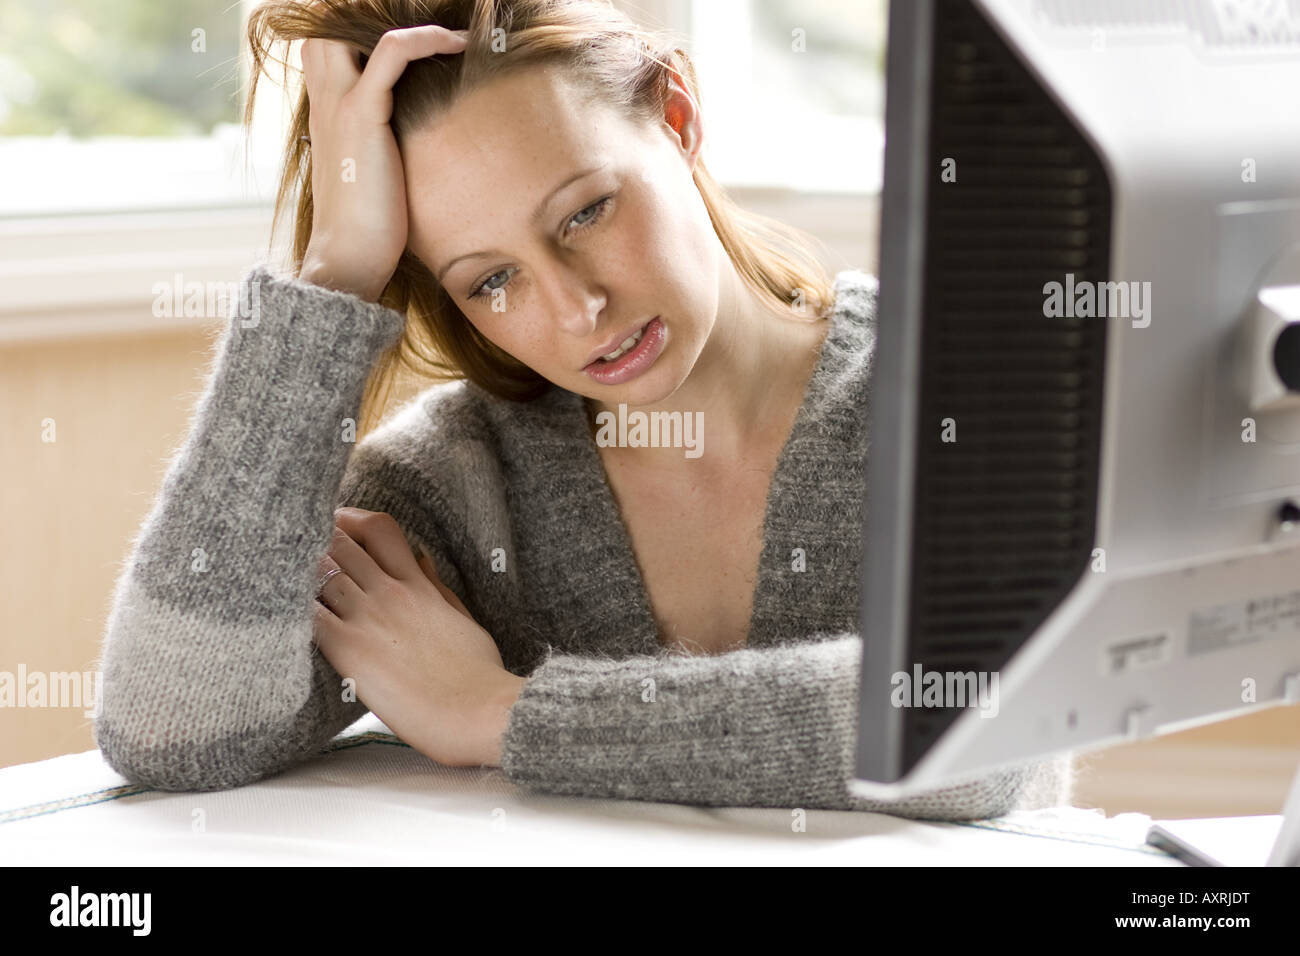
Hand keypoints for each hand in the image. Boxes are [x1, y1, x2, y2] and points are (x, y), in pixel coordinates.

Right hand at [297, 25, 467, 301]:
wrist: (348, 259)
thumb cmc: (368, 229)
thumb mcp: (372, 178)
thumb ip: (380, 152)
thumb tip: (411, 154)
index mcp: (324, 115)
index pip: (323, 49)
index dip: (355, 35)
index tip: (411, 42)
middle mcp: (325, 102)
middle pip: (323, 30)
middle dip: (360, 19)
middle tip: (418, 31)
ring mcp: (340, 105)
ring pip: (344, 27)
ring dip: (395, 22)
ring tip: (442, 33)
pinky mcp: (362, 116)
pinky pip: (391, 53)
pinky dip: (423, 39)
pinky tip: (456, 44)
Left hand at [312, 507, 524, 765]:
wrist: (478, 710)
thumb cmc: (477, 673)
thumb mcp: (462, 618)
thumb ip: (437, 587)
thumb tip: (422, 558)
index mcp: (418, 584)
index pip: (379, 528)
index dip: (351, 519)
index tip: (339, 525)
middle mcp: (390, 593)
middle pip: (340, 544)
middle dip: (318, 543)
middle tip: (302, 554)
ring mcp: (368, 618)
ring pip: (319, 572)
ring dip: (302, 576)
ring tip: (292, 586)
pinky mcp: (349, 650)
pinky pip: (310, 615)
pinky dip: (297, 611)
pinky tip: (290, 618)